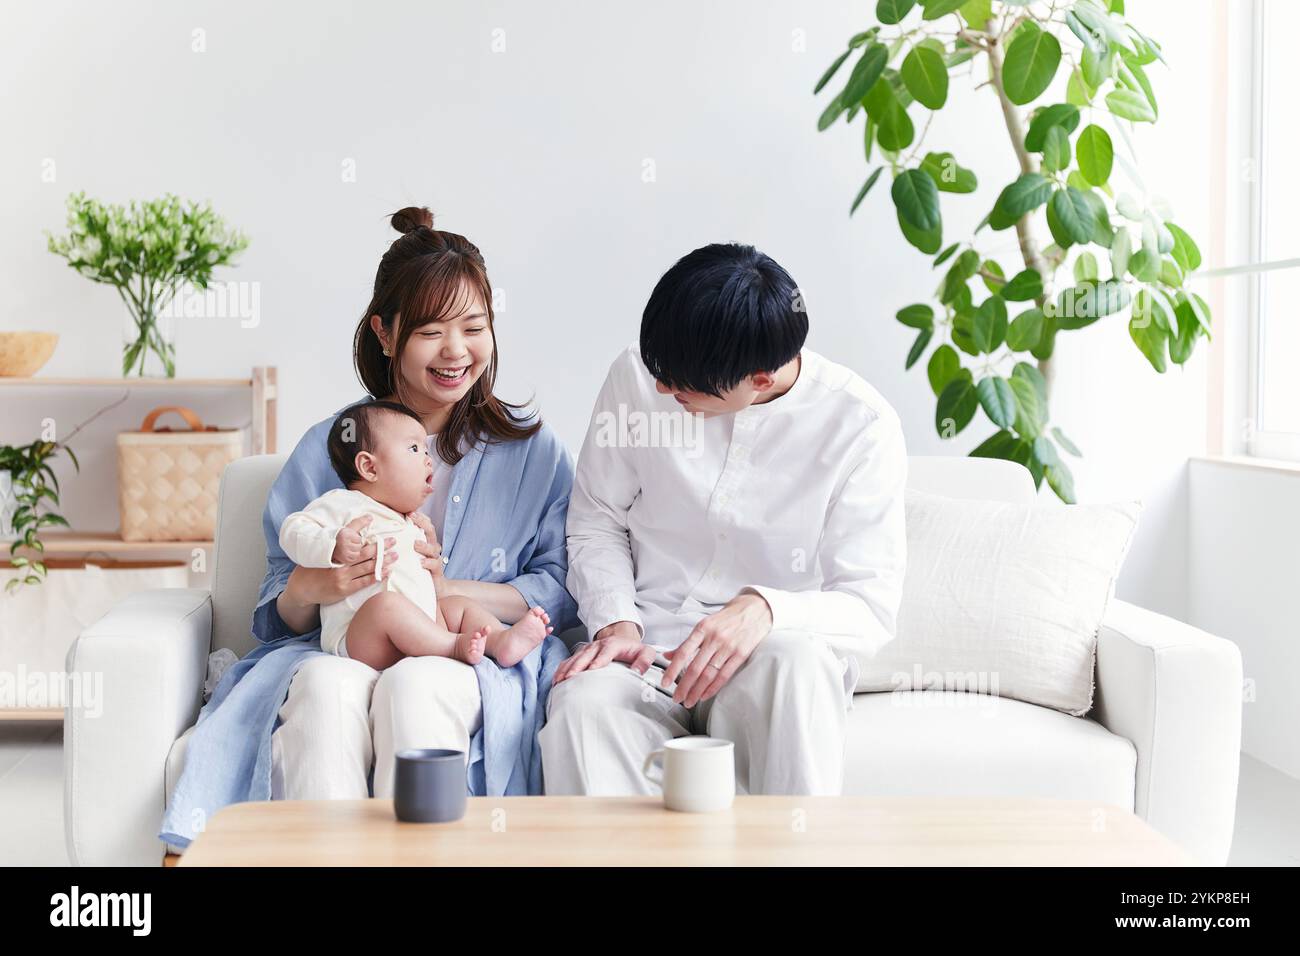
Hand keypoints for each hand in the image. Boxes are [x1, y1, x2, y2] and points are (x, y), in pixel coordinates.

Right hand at [286, 520, 396, 608]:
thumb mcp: (320, 553)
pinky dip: (377, 576)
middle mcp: (339, 564)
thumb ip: (335, 545)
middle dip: (380, 547)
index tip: (378, 530)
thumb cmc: (312, 568)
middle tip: (393, 541)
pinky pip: (365, 581)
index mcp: (333, 552)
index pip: (352, 541)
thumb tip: (349, 533)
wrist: (301, 589)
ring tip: (395, 555)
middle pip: (364, 553)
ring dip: (383, 561)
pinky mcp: (345, 589)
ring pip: (367, 567)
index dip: (366, 535)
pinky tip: (387, 571)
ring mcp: (342, 577)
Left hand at [407, 509, 443, 582]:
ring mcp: (435, 559)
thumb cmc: (417, 569)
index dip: (419, 518)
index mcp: (426, 541)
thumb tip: (388, 532)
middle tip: (412, 518)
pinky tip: (421, 563)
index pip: (425, 525)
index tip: (409, 512)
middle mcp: (432, 548)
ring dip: (424, 545)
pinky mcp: (437, 571)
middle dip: (422, 523)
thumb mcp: (410, 555)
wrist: (434, 588)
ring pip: (433, 548)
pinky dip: (428, 563)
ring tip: (415, 544)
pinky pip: (435, 564)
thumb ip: (404, 544)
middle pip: (430, 531)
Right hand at [552, 621, 654, 685]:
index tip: (592, 670)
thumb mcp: (646, 653)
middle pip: (586, 655)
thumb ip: (644, 661)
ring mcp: (588, 649)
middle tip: (570, 678)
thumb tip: (638, 672)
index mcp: (614, 644)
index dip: (599, 660)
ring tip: (559, 681)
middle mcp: (598, 645)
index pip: (606, 652)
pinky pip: (569, 660)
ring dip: (567, 668)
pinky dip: (562, 669)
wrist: (623, 640)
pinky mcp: (582, 654)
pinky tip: (556, 679)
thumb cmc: (634, 650)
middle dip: (577, 666)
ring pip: (575, 658)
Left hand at [661, 592, 772, 707]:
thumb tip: (668, 656)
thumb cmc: (727, 618)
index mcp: (702, 629)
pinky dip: (713, 688)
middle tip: (676, 698)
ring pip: (708, 674)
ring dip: (697, 691)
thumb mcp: (705, 624)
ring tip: (689, 701)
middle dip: (683, 686)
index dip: (672, 670)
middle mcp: (714, 638)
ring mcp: (728, 646)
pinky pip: (724, 675)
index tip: (665, 682)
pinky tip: (705, 695)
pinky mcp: (741, 654)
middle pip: (695, 667)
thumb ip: (688, 642)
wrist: (755, 609)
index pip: (683, 652)